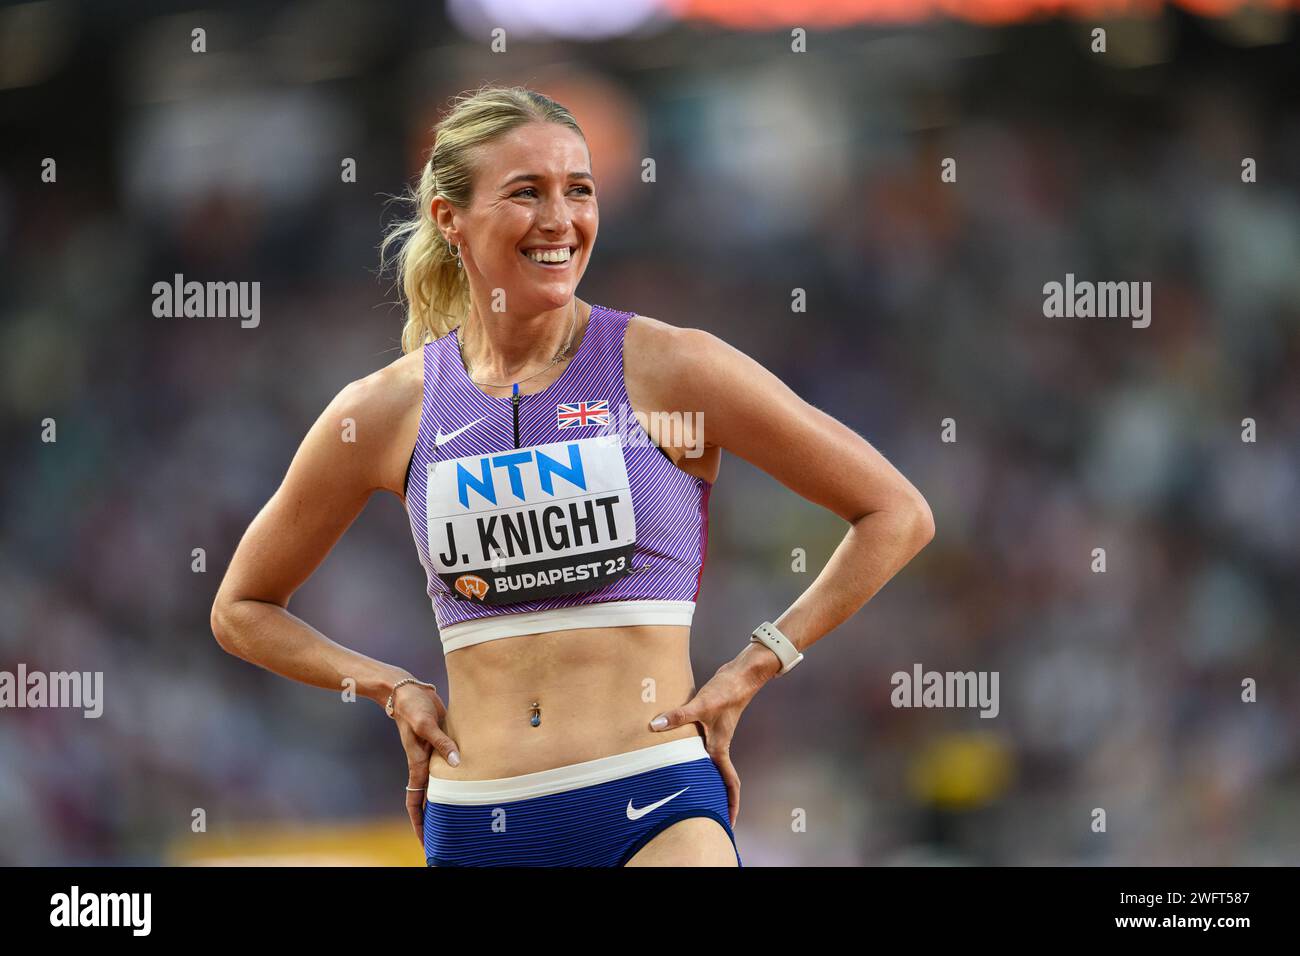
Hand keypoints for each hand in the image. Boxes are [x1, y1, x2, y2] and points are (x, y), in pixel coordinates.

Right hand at [390, 681, 459, 846]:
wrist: (407, 689)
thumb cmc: (412, 706)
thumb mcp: (426, 722)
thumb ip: (442, 742)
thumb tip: (457, 762)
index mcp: (418, 764)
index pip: (415, 801)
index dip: (419, 823)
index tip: (425, 842)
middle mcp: (425, 764)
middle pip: (429, 798)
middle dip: (435, 819)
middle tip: (447, 838)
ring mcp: (433, 754)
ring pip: (441, 784)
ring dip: (448, 799)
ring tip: (462, 815)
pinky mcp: (442, 743)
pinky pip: (450, 765)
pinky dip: (457, 775)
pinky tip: (470, 779)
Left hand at [647, 659, 766, 827]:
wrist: (741, 674)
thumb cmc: (727, 691)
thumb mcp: (701, 705)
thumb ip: (677, 716)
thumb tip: (655, 725)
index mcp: (720, 748)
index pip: (729, 783)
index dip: (731, 804)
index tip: (729, 824)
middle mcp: (718, 746)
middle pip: (718, 779)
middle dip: (714, 798)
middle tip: (704, 816)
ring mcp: (714, 735)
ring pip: (708, 764)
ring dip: (702, 778)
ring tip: (688, 792)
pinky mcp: (708, 724)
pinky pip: (698, 747)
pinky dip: (691, 755)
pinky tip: (677, 754)